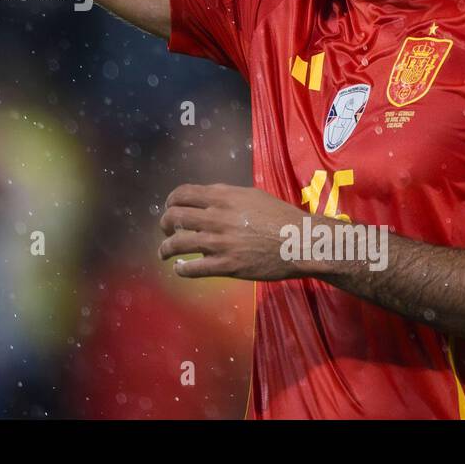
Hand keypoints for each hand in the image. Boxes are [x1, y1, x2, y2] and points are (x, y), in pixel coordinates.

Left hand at [159, 183, 311, 280]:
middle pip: (174, 217)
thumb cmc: (279, 216)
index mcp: (222, 198)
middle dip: (164, 225)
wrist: (300, 241)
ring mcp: (220, 243)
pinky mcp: (226, 266)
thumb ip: (226, 195)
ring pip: (177, 244)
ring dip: (165, 249)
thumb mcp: (251, 195)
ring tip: (165, 253)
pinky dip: (181, 269)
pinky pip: (193, 269)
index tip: (169, 208)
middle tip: (166, 231)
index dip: (170, 201)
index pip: (182, 194)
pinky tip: (181, 268)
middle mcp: (216, 218)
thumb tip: (205, 199)